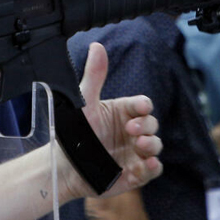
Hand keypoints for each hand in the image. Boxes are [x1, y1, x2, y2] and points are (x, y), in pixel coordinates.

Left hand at [61, 42, 162, 199]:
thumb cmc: (74, 132)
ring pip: (155, 146)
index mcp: (122, 113)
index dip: (143, 105)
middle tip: (131, 129)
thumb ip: (94, 76)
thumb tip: (97, 46)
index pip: (141, 105)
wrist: (63, 165)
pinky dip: (153, 168)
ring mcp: (135, 153)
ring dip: (152, 145)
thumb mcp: (84, 102)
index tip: (140, 107)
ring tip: (140, 144)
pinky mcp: (135, 173)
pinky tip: (148, 164)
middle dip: (146, 125)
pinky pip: (151, 170)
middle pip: (152, 124)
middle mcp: (131, 132)